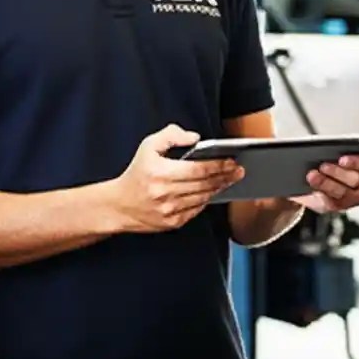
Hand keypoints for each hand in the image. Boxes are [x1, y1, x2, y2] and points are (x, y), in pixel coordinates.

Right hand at [111, 124, 244, 232]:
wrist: (119, 205)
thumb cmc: (137, 173)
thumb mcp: (148, 146)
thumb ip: (172, 135)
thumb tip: (195, 138)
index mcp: (161, 173)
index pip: (198, 169)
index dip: (218, 165)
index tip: (232, 161)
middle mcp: (165, 193)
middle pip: (205, 184)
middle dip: (225, 176)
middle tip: (239, 170)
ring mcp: (169, 210)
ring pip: (203, 198)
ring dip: (219, 188)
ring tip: (230, 179)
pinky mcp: (172, 222)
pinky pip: (196, 210)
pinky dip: (206, 200)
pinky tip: (213, 191)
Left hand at [291, 153, 358, 213]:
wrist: (313, 177)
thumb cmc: (329, 158)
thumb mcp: (333, 149)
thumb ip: (336, 148)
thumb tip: (326, 147)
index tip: (342, 159)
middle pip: (358, 179)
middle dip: (338, 172)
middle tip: (323, 165)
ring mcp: (355, 196)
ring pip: (344, 193)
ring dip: (327, 183)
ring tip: (312, 175)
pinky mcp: (340, 206)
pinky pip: (333, 203)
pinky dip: (321, 194)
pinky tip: (312, 186)